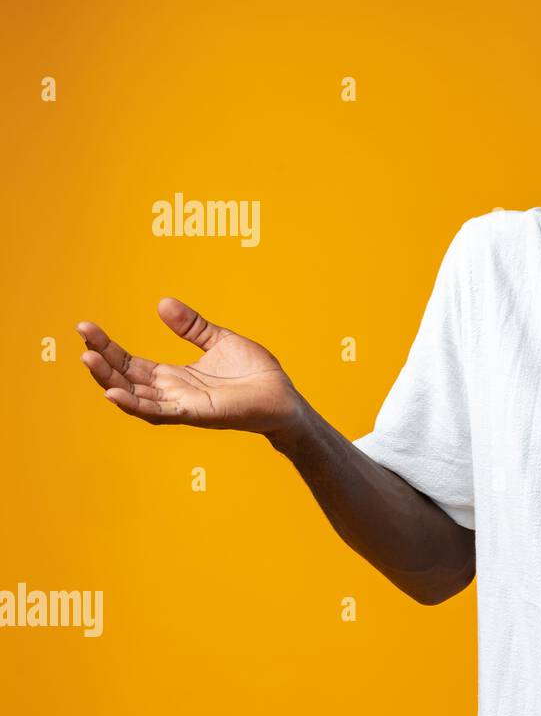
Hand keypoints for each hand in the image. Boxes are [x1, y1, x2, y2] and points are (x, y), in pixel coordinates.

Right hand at [77, 297, 304, 439]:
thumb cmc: (255, 373)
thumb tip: (161, 302)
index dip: (108, 347)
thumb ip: (191, 325)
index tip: (85, 328)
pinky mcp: (197, 414)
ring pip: (135, 396)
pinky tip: (114, 392)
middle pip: (126, 377)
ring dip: (110, 380)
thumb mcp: (219, 340)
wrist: (284, 396)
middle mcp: (172, 392)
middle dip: (102, 359)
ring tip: (88, 360)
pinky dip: (135, 404)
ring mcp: (182, 405)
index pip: (130, 362)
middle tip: (82, 338)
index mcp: (175, 376)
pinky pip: (159, 411)